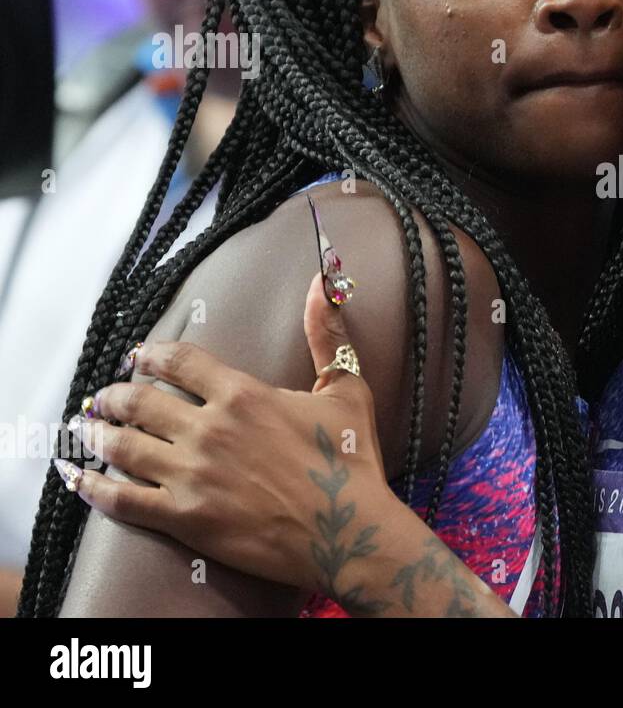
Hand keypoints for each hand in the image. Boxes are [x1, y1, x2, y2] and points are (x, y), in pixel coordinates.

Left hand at [62, 276, 397, 597]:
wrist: (349, 531)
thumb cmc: (351, 462)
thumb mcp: (345, 390)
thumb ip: (326, 334)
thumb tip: (324, 283)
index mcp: (242, 394)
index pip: (178, 360)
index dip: (151, 355)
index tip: (138, 357)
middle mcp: (209, 430)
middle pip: (139, 401)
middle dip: (113, 396)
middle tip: (103, 397)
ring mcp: (191, 475)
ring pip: (122, 446)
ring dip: (98, 434)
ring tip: (89, 429)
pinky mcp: (184, 518)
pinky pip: (122, 500)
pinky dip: (92, 487)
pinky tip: (78, 478)